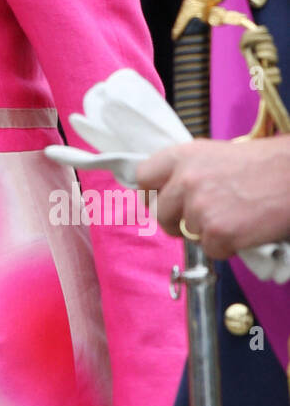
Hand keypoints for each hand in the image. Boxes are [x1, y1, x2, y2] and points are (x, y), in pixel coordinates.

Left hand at [137, 136, 289, 254]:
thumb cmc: (263, 164)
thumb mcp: (215, 155)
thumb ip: (188, 171)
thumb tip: (170, 193)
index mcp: (182, 156)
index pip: (143, 177)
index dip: (153, 193)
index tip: (163, 200)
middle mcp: (185, 180)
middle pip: (160, 213)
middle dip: (177, 221)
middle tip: (201, 219)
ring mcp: (199, 208)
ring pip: (187, 234)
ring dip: (206, 233)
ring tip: (233, 217)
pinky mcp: (218, 232)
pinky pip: (210, 251)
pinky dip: (226, 247)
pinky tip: (244, 230)